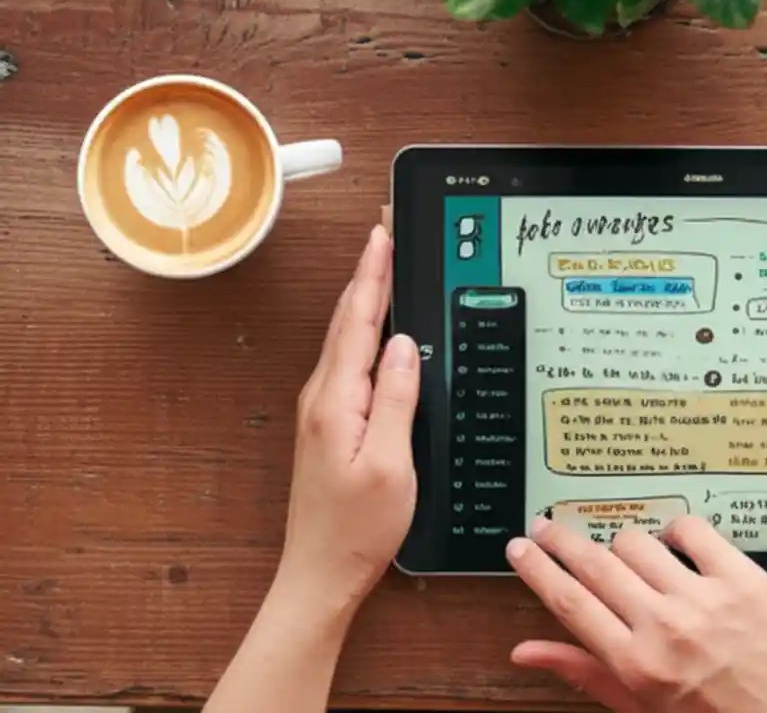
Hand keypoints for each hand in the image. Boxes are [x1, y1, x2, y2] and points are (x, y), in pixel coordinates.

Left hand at [279, 223, 419, 612]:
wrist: (321, 572)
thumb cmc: (357, 528)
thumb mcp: (390, 463)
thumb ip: (396, 399)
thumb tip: (404, 345)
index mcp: (336, 400)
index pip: (359, 321)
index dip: (373, 274)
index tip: (382, 234)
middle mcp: (322, 398)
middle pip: (347, 321)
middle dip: (367, 273)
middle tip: (383, 234)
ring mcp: (322, 410)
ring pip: (346, 339)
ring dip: (364, 299)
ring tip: (381, 266)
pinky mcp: (329, 424)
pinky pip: (348, 363)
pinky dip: (363, 332)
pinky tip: (377, 330)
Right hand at [506, 516, 766, 712]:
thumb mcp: (645, 710)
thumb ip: (585, 674)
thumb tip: (526, 652)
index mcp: (637, 666)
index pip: (569, 602)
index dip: (537, 569)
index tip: (520, 548)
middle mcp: (664, 627)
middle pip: (593, 564)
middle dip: (560, 540)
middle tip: (546, 526)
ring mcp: (704, 598)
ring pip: (636, 542)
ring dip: (625, 545)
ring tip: (632, 558)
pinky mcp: (741, 576)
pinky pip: (691, 529)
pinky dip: (676, 530)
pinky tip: (678, 545)